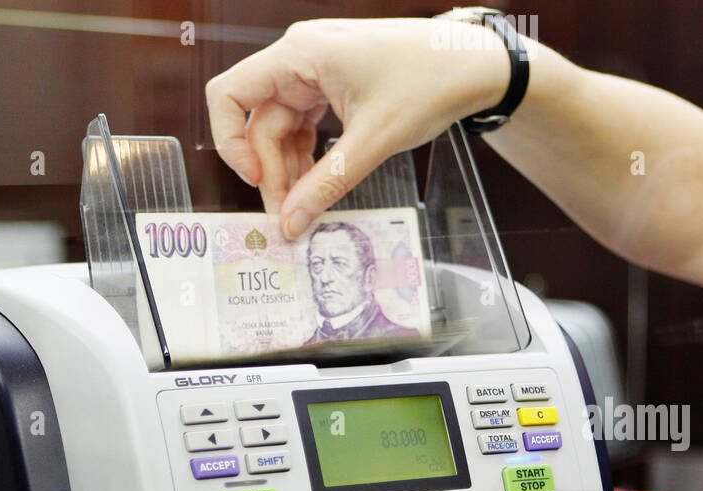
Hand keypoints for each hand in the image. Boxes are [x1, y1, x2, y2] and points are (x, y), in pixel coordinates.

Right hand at [205, 18, 509, 237]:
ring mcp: (313, 72)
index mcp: (301, 54)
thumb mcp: (374, 141)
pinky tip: (315, 186)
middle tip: (288, 217)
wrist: (473, 63)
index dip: (231, 142)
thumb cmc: (429, 83)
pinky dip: (304, 159)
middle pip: (257, 122)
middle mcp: (299, 58)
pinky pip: (300, 127)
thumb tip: (290, 224)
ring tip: (302, 209)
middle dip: (269, 171)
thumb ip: (327, 184)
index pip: (230, 94)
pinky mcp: (328, 86)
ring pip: (278, 129)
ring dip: (286, 171)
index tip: (257, 180)